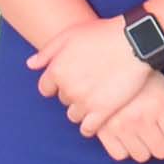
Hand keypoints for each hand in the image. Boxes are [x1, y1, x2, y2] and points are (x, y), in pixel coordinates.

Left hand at [32, 17, 156, 132]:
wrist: (134, 42)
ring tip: (96, 97)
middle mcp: (68, 88)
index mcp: (57, 70)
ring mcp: (85, 102)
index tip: (72, 77)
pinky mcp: (103, 111)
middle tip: (89, 82)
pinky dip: (90, 126)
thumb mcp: (70, 35)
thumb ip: (47, 52)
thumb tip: (30, 65)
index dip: (58, 83)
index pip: (46, 88)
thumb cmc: (102, 34)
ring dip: (82, 108)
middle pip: (63, 100)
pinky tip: (98, 116)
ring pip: (74, 115)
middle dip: (73, 92)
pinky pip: (88, 129)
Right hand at [93, 71, 163, 162]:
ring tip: (143, 134)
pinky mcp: (103, 131)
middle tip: (161, 134)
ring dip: (145, 148)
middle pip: (162, 152)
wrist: (106, 64)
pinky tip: (127, 137)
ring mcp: (120, 126)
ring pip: (142, 156)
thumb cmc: (141, 77)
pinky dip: (125, 149)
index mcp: (159, 104)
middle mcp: (140, 117)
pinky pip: (120, 155)